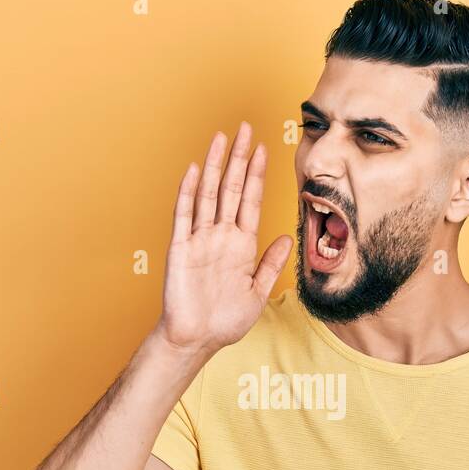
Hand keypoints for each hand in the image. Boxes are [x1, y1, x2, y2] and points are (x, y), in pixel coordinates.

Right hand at [156, 122, 293, 355]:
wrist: (196, 340)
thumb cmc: (224, 322)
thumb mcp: (258, 293)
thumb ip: (271, 265)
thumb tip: (288, 238)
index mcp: (241, 245)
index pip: (251, 201)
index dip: (257, 175)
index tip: (264, 150)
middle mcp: (221, 236)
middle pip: (231, 188)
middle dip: (239, 158)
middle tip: (245, 128)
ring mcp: (200, 239)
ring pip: (208, 194)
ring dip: (214, 166)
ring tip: (221, 138)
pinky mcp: (181, 248)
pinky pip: (183, 215)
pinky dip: (187, 192)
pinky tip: (192, 169)